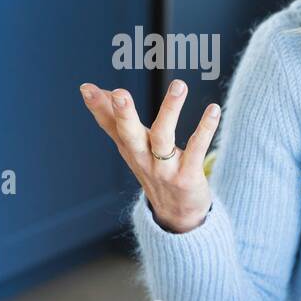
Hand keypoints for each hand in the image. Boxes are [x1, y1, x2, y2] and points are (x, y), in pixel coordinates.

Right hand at [80, 79, 220, 233]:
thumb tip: (105, 91)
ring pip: (164, 138)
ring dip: (170, 111)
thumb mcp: (134, 149)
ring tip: (179, 85)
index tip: (87, 88)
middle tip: (120, 93)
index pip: (110, 126)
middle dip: (124, 114)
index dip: (98, 108)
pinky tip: (214, 109)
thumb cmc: (155, 173)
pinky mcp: (187, 177)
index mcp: (130, 149)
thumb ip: (119, 122)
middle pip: (130, 135)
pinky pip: (197, 150)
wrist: (177, 215)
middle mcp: (143, 159)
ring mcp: (165, 170)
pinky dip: (205, 129)